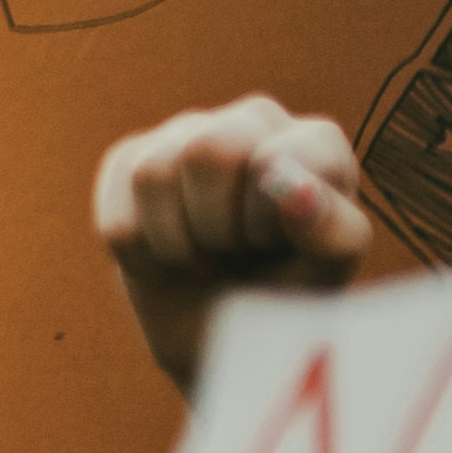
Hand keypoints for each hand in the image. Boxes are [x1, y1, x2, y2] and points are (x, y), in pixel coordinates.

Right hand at [94, 97, 370, 399]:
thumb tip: (292, 192)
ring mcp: (187, 133)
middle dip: (218, 226)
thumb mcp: (327, 276)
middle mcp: (253, 120)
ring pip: (153, 175)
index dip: (268, 220)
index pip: (275, 157)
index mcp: (313, 143)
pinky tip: (172, 260)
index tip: (278, 246)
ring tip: (207, 257)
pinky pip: (119, 217)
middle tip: (238, 252)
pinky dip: (145, 261)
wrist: (228, 332)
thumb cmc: (290, 295)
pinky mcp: (130, 160)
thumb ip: (332, 233)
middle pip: (206, 150)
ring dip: (180, 244)